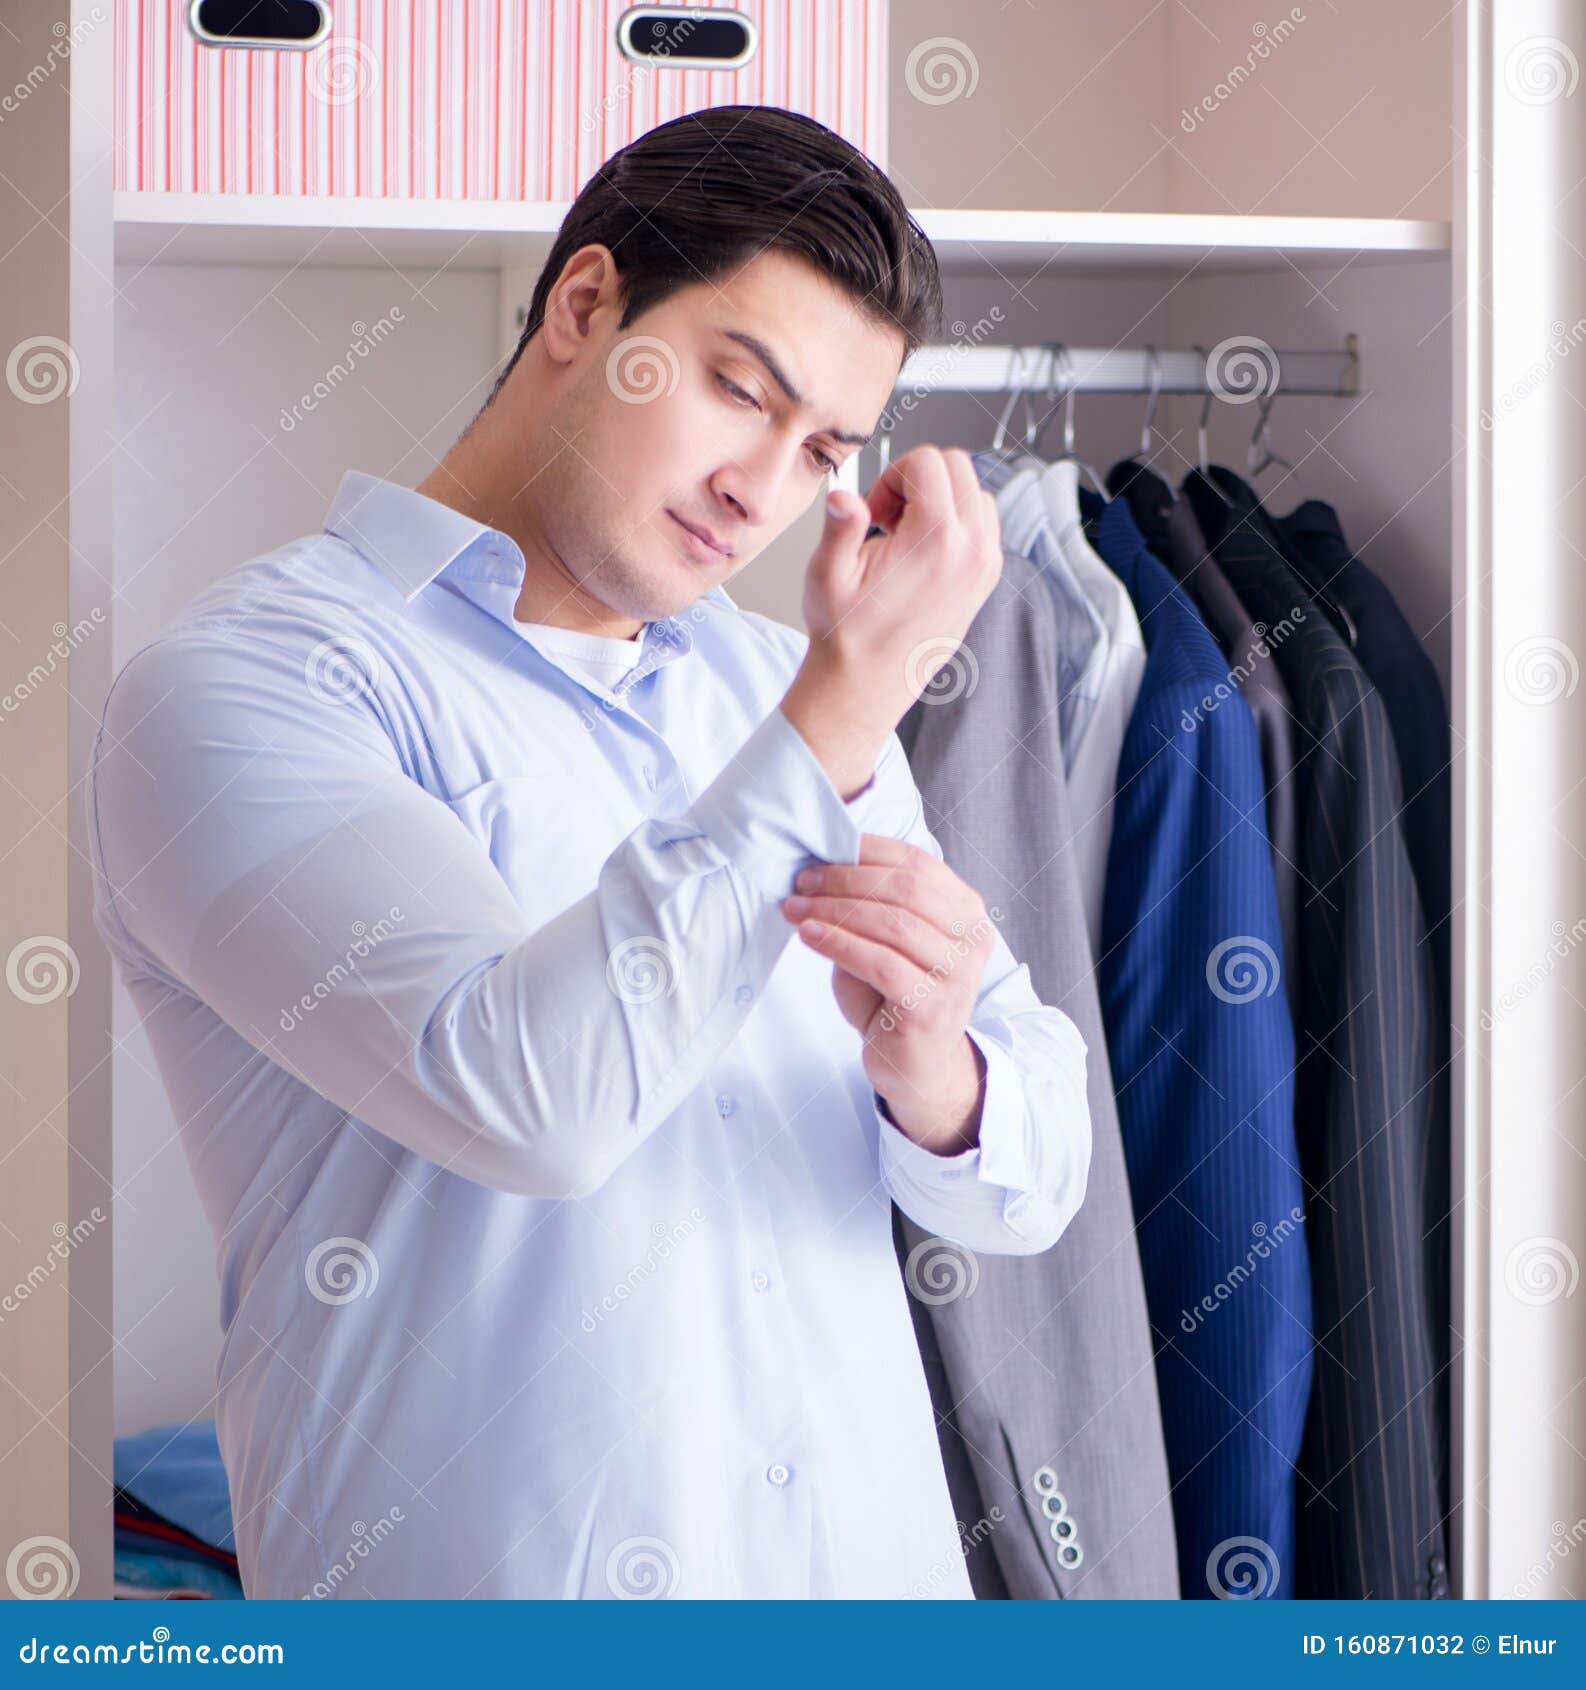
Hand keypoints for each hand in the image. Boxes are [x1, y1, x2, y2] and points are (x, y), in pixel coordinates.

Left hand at [779, 833, 997, 1153]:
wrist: (915, 1066)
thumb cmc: (895, 996)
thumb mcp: (888, 941)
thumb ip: (872, 905)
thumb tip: (823, 867)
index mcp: (966, 911)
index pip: (918, 863)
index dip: (867, 852)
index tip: (820, 853)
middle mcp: (971, 939)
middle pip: (906, 889)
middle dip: (846, 879)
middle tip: (802, 882)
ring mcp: (957, 975)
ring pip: (892, 923)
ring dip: (834, 909)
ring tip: (796, 909)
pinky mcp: (933, 1007)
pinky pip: (880, 963)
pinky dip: (839, 943)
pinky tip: (809, 935)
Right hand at [780, 447, 1001, 796]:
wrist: (867, 684)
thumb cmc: (847, 635)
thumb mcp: (828, 575)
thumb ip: (840, 526)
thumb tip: (842, 496)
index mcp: (935, 540)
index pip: (927, 461)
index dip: (891, 476)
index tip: (874, 511)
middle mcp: (971, 549)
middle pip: (958, 467)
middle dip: (918, 480)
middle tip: (888, 517)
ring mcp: (984, 565)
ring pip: (975, 493)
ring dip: (940, 500)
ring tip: (905, 535)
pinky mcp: (985, 580)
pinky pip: (983, 525)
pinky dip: (956, 523)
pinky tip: (922, 552)